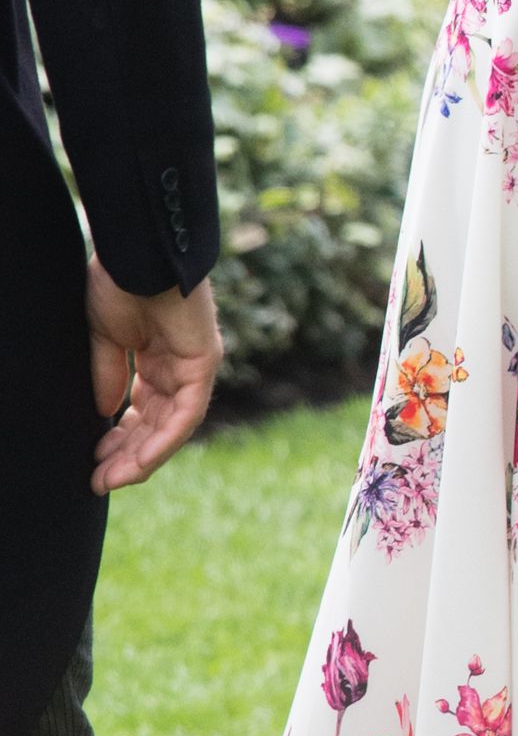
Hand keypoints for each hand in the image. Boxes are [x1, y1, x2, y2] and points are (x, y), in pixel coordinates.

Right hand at [87, 264, 221, 491]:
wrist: (137, 254)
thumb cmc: (119, 283)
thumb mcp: (104, 337)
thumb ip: (108, 376)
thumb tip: (104, 413)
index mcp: (156, 358)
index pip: (142, 411)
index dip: (119, 438)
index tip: (94, 462)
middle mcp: (178, 366)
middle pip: (156, 424)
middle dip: (127, 454)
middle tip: (100, 480)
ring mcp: (194, 366)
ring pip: (173, 427)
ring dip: (143, 457)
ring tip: (112, 480)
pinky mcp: (204, 364)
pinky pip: (187, 414)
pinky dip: (164, 441)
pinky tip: (139, 463)